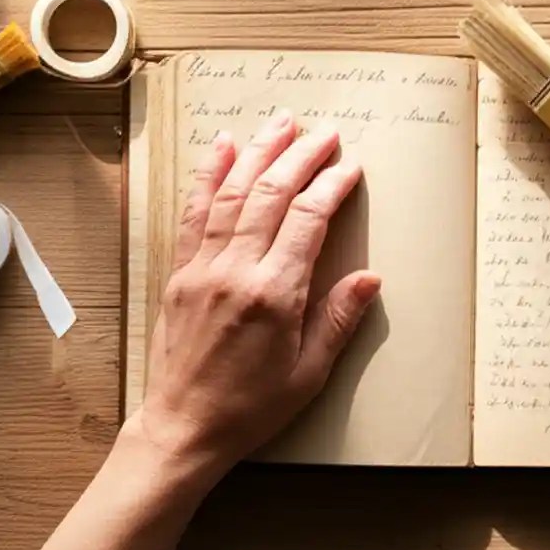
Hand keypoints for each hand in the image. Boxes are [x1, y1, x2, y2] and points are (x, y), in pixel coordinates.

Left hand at [136, 112, 380, 471]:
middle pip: (271, 195)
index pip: (307, 221)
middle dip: (300, 157)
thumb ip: (338, 320)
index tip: (350, 167)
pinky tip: (223, 148)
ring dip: (258, 152)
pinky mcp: (179, 273)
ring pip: (232, 193)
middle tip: (324, 131)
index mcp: (274, 296)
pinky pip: (194, 212)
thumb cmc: (251, 407)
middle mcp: (235, 272)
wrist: (185, 427)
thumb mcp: (309, 373)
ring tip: (281, 122)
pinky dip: (210, 175)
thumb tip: (370, 279)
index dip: (331, 187)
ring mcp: (202, 268)